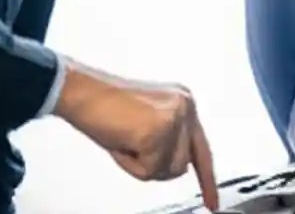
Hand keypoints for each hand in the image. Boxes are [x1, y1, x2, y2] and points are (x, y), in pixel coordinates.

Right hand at [53, 60, 219, 210]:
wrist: (81, 92)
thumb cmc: (105, 106)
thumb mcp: (147, 121)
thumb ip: (169, 140)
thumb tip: (177, 166)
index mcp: (183, 102)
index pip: (202, 149)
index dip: (206, 179)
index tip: (212, 202)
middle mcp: (185, 106)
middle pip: (182, 165)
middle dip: (155, 166)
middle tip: (131, 146)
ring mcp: (174, 118)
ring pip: (168, 170)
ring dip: (142, 164)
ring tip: (126, 139)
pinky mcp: (159, 130)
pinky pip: (149, 170)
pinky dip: (130, 164)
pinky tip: (122, 142)